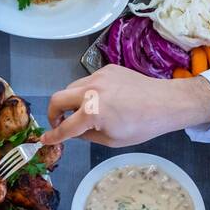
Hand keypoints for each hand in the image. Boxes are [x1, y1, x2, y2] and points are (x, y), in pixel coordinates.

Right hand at [43, 65, 209, 146]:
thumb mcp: (112, 140)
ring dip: (70, 101)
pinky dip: (87, 92)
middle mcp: (91, 91)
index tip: (44, 139)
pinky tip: (102, 101)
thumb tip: (74, 131)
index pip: (65, 127)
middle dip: (53, 113)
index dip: (53, 136)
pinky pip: (88, 81)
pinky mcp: (107, 69)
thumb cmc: (142, 127)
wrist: (165, 102)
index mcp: (92, 112)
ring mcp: (99, 76)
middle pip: (57, 98)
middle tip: (59, 123)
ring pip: (72, 88)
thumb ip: (87, 135)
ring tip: (83, 113)